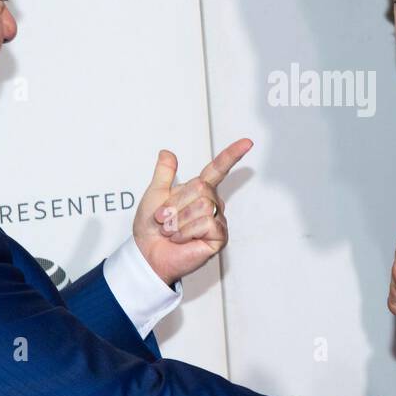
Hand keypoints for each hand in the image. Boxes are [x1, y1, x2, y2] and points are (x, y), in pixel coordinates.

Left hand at [133, 139, 252, 286]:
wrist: (148, 253)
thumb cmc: (152, 227)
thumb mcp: (154, 195)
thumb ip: (163, 173)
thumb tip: (167, 153)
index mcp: (198, 190)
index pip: (218, 169)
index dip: (232, 155)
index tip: (247, 142)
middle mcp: (211, 202)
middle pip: (201, 187)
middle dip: (176, 204)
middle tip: (165, 218)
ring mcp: (217, 220)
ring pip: (203, 206)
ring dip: (178, 220)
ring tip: (172, 231)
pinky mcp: (219, 237)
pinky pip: (206, 223)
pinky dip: (186, 231)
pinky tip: (181, 239)